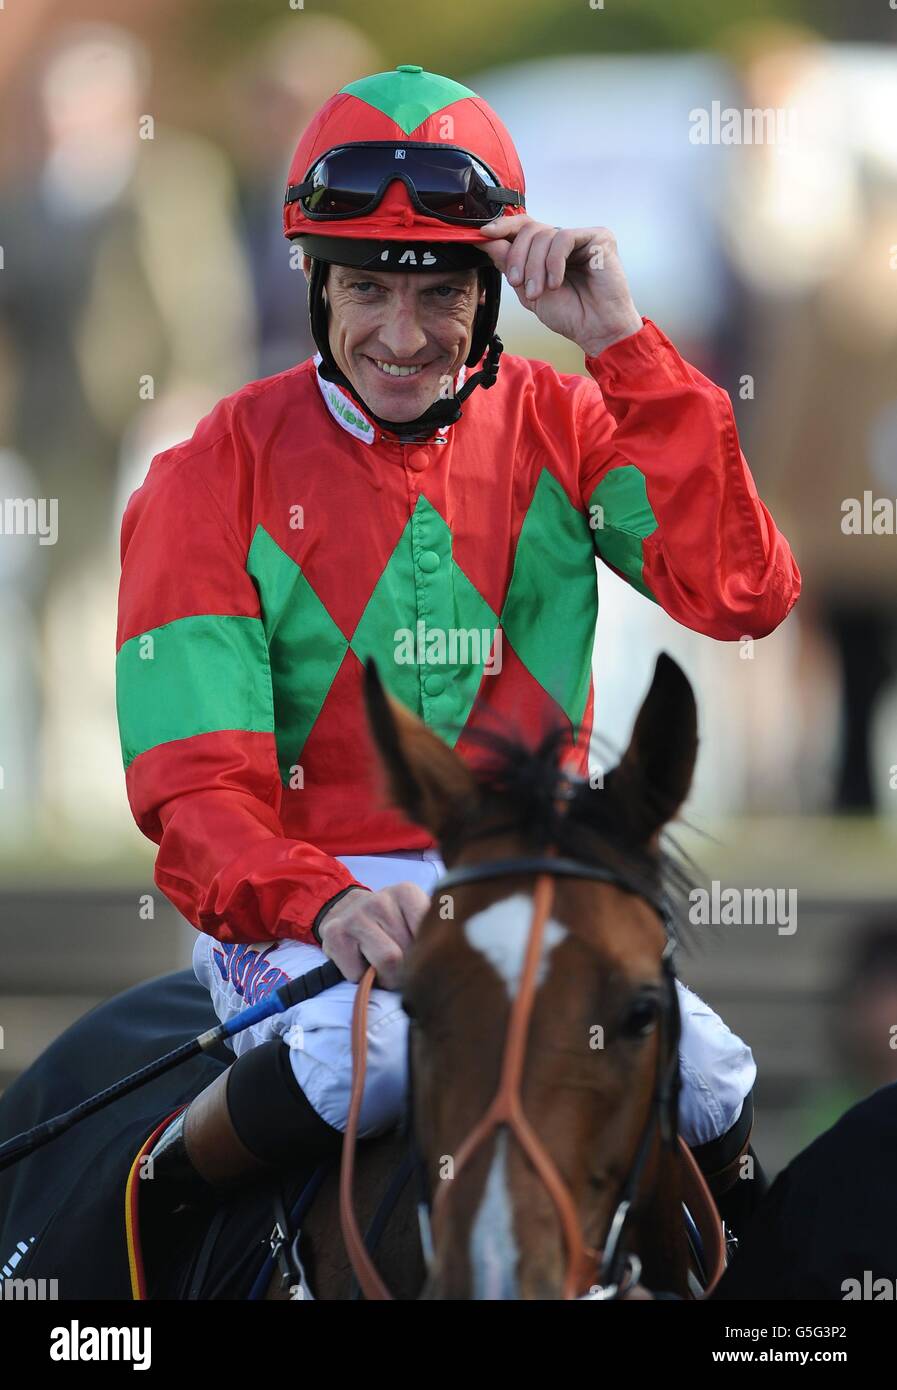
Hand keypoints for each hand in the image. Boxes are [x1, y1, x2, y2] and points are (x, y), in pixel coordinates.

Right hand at [316, 882, 429, 988]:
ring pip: (387, 962)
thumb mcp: (415, 917)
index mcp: (406, 892)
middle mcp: (380, 899)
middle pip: (408, 951)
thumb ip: (433, 931)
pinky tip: (361, 962)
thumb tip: (444, 961)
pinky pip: (358, 973)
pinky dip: (362, 977)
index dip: (426, 954)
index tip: (421, 955)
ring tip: (384, 967)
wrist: (346, 911)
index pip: (429, 933)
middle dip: (406, 968)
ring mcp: (356, 915)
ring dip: (387, 976)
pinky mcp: (335, 934)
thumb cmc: (389, 923)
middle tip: (400, 963)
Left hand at [478, 214, 642, 356]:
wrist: (596, 330)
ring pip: (544, 235)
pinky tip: (556, 282)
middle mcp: (563, 240)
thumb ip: (508, 264)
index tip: (483, 234)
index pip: (523, 228)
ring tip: (539, 291)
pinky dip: (554, 262)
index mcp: (547, 251)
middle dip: (518, 257)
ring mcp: (581, 237)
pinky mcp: (598, 237)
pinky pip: (564, 238)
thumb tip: (486, 238)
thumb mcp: (527, 290)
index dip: (502, 228)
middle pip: (529, 229)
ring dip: (535, 266)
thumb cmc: (569, 315)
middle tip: (519, 284)